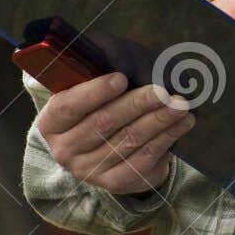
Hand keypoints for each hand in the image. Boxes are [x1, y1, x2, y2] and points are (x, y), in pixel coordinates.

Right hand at [36, 72, 195, 196]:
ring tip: (181, 103)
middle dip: (138, 103)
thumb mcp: (88, 90)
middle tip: (163, 90)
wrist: (102, 151)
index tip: (121, 78)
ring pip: (129, 140)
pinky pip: (144, 157)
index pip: (68, 106)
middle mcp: (65, 150)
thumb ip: (95, 72)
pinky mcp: (115, 182)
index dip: (94, 92)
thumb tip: (117, 51)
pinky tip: (183, 122)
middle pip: (104, 123)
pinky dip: (167, 137)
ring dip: (159, 119)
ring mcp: (89, 170)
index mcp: (52, 123)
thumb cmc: (97, 109)